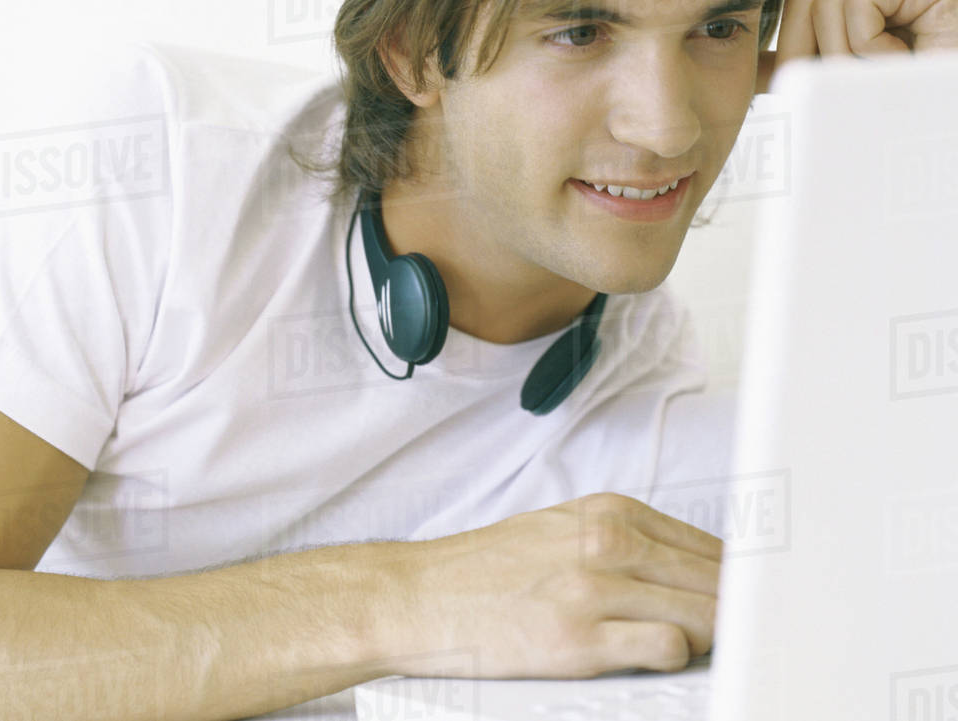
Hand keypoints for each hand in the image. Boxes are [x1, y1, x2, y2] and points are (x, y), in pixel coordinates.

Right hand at [392, 492, 720, 678]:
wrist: (421, 596)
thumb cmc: (490, 569)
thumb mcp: (564, 530)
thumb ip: (628, 543)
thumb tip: (696, 572)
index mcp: (609, 512)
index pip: (709, 547)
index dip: (736, 582)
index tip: (747, 602)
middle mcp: (607, 542)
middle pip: (715, 579)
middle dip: (734, 610)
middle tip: (738, 632)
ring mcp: (594, 589)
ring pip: (703, 613)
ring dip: (710, 636)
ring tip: (695, 647)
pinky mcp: (578, 638)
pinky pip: (667, 648)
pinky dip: (674, 658)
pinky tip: (655, 657)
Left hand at [756, 0, 957, 92]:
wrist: (956, 95)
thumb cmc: (923, 90)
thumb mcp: (858, 75)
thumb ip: (816, 62)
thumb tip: (763, 70)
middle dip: (796, 49)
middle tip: (812, 90)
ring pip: (825, 4)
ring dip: (840, 55)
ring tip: (877, 76)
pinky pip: (856, 4)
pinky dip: (868, 45)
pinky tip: (903, 58)